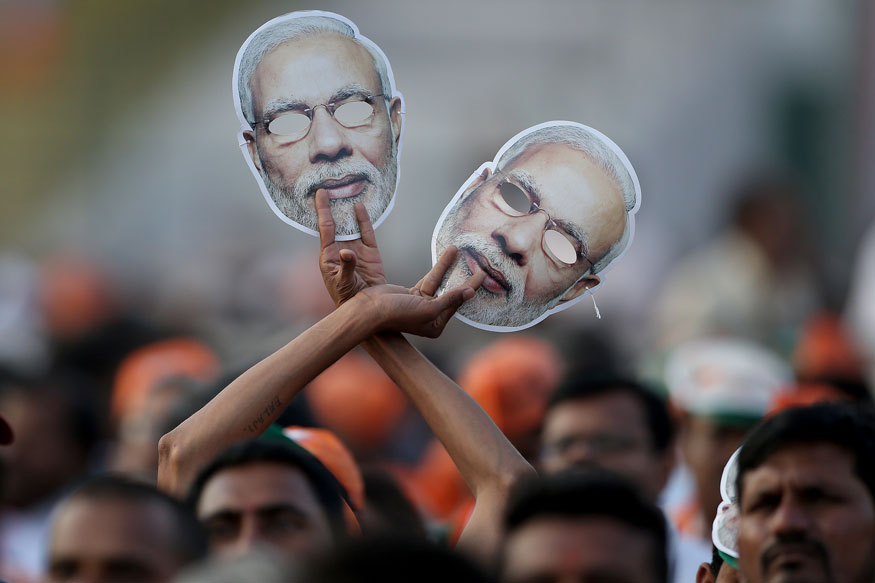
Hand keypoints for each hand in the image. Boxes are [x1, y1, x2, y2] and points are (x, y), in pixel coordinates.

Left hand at [316, 189, 385, 305]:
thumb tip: (346, 251)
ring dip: (348, 210)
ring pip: (351, 225)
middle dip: (333, 206)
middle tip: (330, 185)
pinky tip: (360, 207)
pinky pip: (367, 232)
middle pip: (336, 223)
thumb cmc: (348, 300)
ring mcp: (356, 250)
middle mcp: (340, 249)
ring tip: (346, 191)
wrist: (369, 309)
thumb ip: (345, 268)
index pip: (325, 228)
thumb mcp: (343, 284)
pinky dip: (364, 220)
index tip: (320, 193)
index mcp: (328, 256)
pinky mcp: (370, 253)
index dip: (323, 210)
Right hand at [355, 247, 484, 337]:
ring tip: (458, 250)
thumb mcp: (428, 309)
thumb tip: (470, 293)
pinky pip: (430, 278)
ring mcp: (422, 304)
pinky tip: (447, 256)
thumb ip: (449, 300)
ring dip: (448, 266)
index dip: (470, 287)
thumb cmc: (397, 315)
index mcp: (436, 325)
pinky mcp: (413, 293)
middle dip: (463, 278)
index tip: (482, 274)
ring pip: (440, 282)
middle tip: (479, 263)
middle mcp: (431, 316)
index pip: (458, 303)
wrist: (368, 310)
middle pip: (452, 293)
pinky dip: (438, 267)